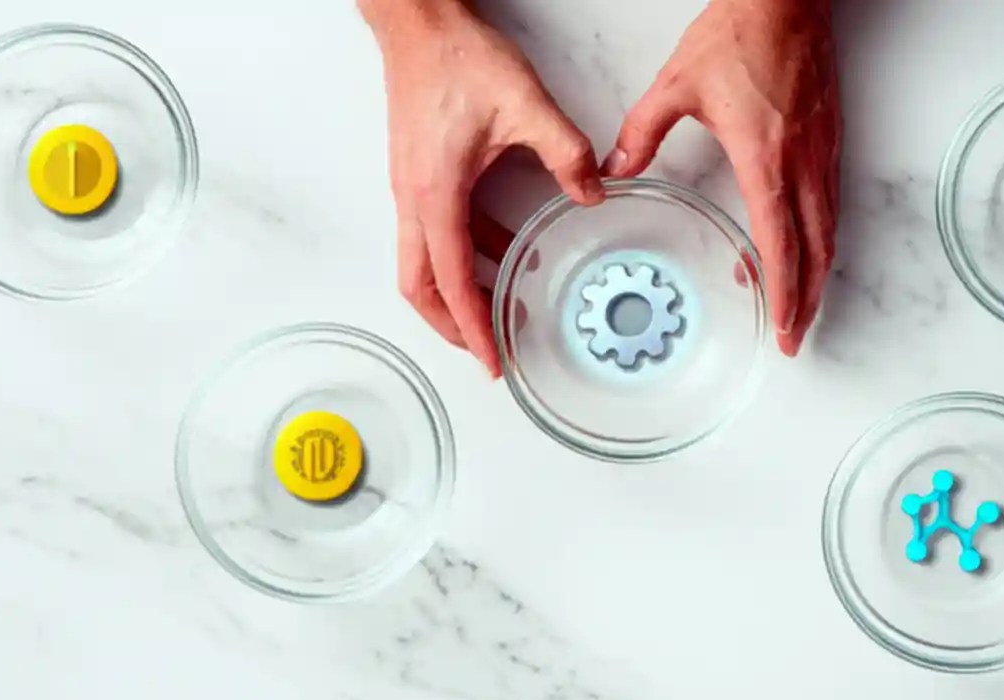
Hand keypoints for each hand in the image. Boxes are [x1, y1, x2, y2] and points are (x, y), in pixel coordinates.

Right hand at [361, 0, 604, 376]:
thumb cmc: (458, 59)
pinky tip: (502, 248)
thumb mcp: (525, 104)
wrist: (419, 24)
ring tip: (497, 310)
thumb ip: (566, 153)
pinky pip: (435, 232)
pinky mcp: (417, 175)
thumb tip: (593, 193)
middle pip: (420, 288)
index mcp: (436, 195)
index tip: (492, 360)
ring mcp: (410, 189)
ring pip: (422, 263)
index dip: (474, 328)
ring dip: (456, 293)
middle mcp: (414, 200)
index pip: (453, 282)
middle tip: (487, 350)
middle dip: (451, 326)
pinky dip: (464, 254)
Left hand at [603, 0, 841, 355]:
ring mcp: (821, 152)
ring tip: (804, 307)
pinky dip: (822, 238)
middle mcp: (801, 163)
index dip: (781, 291)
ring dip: (817, 275)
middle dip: (805, 301)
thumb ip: (641, 134)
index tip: (782, 326)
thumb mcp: (676, 86)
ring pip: (828, 230)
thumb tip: (615, 171)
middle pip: (813, 250)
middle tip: (795, 337)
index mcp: (764, 158)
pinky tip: (810, 250)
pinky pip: (830, 202)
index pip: (778, 242)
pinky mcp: (828, 139)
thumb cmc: (739, 36)